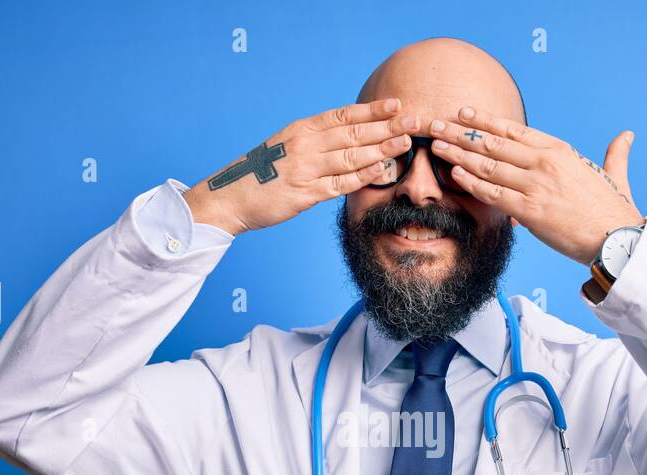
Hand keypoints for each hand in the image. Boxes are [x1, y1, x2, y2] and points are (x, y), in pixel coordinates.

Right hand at [183, 99, 419, 235]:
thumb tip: (345, 137)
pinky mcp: (305, 194)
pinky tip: (382, 170)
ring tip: (405, 142)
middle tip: (414, 121)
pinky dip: (363, 176)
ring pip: (351, 156)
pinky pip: (340, 183)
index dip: (372, 110)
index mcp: (302, 130)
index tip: (396, 105)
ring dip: (381, 149)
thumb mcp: (286, 147)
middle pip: (353, 133)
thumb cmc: (263, 174)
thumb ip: (314, 141)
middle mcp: (306, 145)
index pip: (343, 116)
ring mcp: (306, 169)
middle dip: (387, 126)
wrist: (231, 197)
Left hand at [427, 107, 645, 265]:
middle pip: (493, 143)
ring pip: (488, 165)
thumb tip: (626, 136)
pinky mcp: (529, 210)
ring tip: (436, 145)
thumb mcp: (614, 175)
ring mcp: (535, 185)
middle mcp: (544, 162)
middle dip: (460, 132)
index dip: (485, 120)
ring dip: (458, 153)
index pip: (514, 130)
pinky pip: (492, 193)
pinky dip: (470, 182)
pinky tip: (453, 173)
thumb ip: (615, 154)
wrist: (617, 239)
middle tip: (436, 124)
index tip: (464, 112)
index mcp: (559, 151)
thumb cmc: (614, 210)